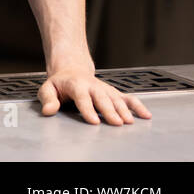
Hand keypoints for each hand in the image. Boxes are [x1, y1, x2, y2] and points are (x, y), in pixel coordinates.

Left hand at [38, 66, 152, 124]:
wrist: (71, 70)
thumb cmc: (59, 84)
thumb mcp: (47, 88)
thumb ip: (47, 99)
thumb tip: (48, 111)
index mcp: (76, 85)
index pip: (82, 97)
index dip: (88, 109)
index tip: (94, 121)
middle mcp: (93, 86)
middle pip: (102, 99)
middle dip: (109, 111)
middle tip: (116, 123)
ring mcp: (105, 89)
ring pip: (116, 99)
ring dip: (123, 110)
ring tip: (129, 122)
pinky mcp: (114, 93)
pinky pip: (128, 98)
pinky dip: (138, 106)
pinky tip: (145, 115)